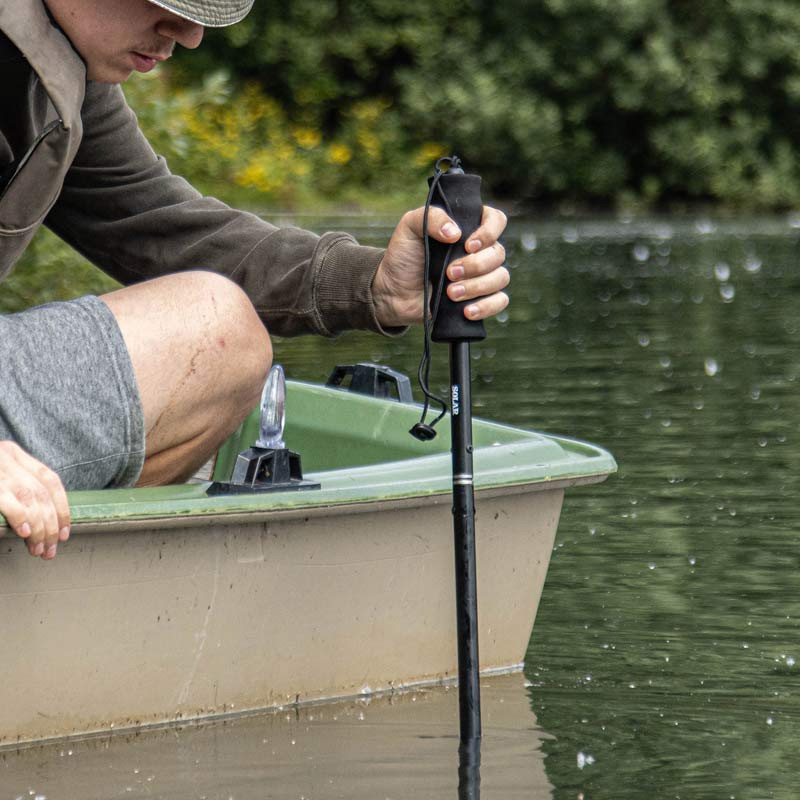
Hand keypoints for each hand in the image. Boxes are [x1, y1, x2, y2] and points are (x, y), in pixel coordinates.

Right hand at [0, 442, 69, 559]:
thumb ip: (15, 490)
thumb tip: (40, 523)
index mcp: (12, 454)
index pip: (50, 480)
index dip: (62, 508)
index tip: (64, 533)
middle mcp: (4, 455)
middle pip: (42, 492)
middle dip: (50, 525)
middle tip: (50, 550)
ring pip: (29, 496)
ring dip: (39, 527)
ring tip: (38, 549)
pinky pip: (5, 498)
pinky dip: (19, 515)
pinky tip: (24, 532)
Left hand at [372, 205, 509, 327]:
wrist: (394, 292)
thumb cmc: (403, 257)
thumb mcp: (410, 228)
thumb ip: (431, 218)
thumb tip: (455, 233)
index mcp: (468, 228)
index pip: (496, 220)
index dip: (489, 232)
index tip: (467, 245)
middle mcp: (480, 251)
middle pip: (498, 254)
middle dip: (475, 265)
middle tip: (450, 273)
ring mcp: (481, 276)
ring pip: (500, 278)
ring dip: (477, 286)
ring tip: (451, 293)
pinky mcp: (479, 299)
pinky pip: (499, 301)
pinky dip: (486, 306)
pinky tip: (467, 311)